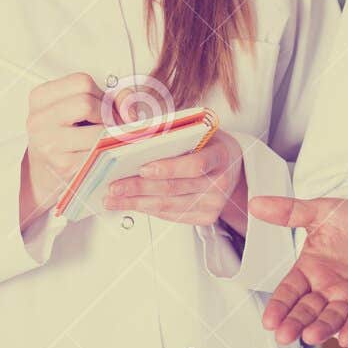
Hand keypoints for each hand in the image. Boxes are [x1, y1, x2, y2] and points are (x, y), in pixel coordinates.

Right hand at [18, 72, 106, 226]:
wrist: (47, 171)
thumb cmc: (68, 134)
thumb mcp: (80, 108)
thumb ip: (111, 99)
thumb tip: (130, 111)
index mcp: (41, 97)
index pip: (82, 82)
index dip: (100, 94)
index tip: (102, 108)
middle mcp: (39, 120)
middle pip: (86, 103)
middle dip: (106, 113)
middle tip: (109, 125)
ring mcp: (49, 144)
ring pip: (96, 130)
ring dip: (111, 134)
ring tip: (108, 138)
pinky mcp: (64, 166)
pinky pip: (100, 152)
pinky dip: (110, 150)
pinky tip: (106, 152)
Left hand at [103, 130, 246, 228]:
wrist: (234, 166)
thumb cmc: (211, 145)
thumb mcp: (201, 129)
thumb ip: (176, 131)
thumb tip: (139, 132)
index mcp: (220, 156)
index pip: (195, 165)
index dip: (168, 168)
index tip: (143, 168)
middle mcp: (219, 183)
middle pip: (174, 188)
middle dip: (139, 188)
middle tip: (115, 186)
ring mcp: (213, 203)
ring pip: (168, 205)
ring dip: (136, 203)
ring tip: (113, 198)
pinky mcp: (206, 217)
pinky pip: (172, 216)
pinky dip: (148, 210)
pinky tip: (130, 204)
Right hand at [249, 196, 347, 347]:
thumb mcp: (323, 212)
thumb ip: (290, 212)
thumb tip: (255, 204)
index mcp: (311, 270)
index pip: (290, 291)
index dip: (279, 306)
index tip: (268, 321)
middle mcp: (328, 289)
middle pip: (308, 310)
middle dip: (296, 323)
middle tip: (283, 335)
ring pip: (333, 317)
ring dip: (322, 328)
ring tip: (311, 336)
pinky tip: (345, 337)